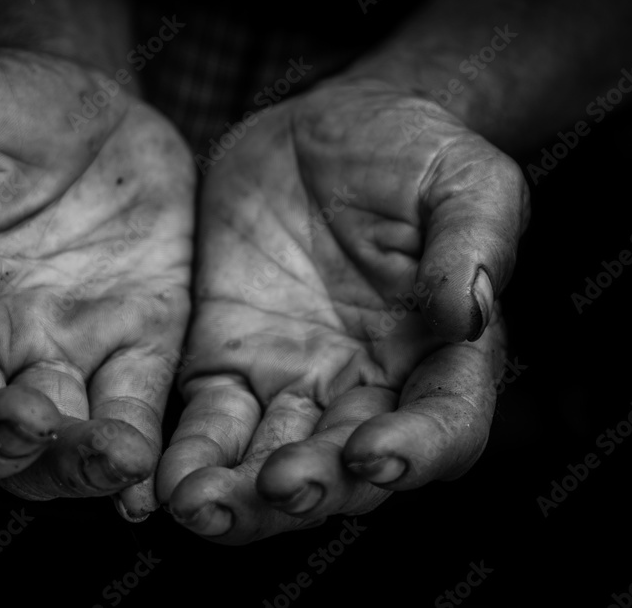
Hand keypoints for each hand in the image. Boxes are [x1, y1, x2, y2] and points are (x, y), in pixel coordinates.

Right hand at [0, 49, 193, 518]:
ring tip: (105, 460)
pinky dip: (136, 447)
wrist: (101, 117)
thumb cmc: (6, 109)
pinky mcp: (133, 351)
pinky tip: (146, 472)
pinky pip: (130, 412)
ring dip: (64, 464)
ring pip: (43, 443)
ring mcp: (57, 356)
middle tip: (19, 426)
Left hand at [157, 77, 528, 542]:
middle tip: (274, 490)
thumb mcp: (463, 178)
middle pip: (346, 470)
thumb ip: (473, 243)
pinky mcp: (226, 362)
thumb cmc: (411, 147)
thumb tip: (470, 312)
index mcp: (439, 354)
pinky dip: (184, 458)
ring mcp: (292, 381)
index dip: (416, 452)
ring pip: (267, 464)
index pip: (445, 427)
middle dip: (310, 489)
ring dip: (237, 496)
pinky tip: (158, 481)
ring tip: (198, 505)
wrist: (324, 125)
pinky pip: (206, 423)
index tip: (373, 453)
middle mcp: (366, 387)